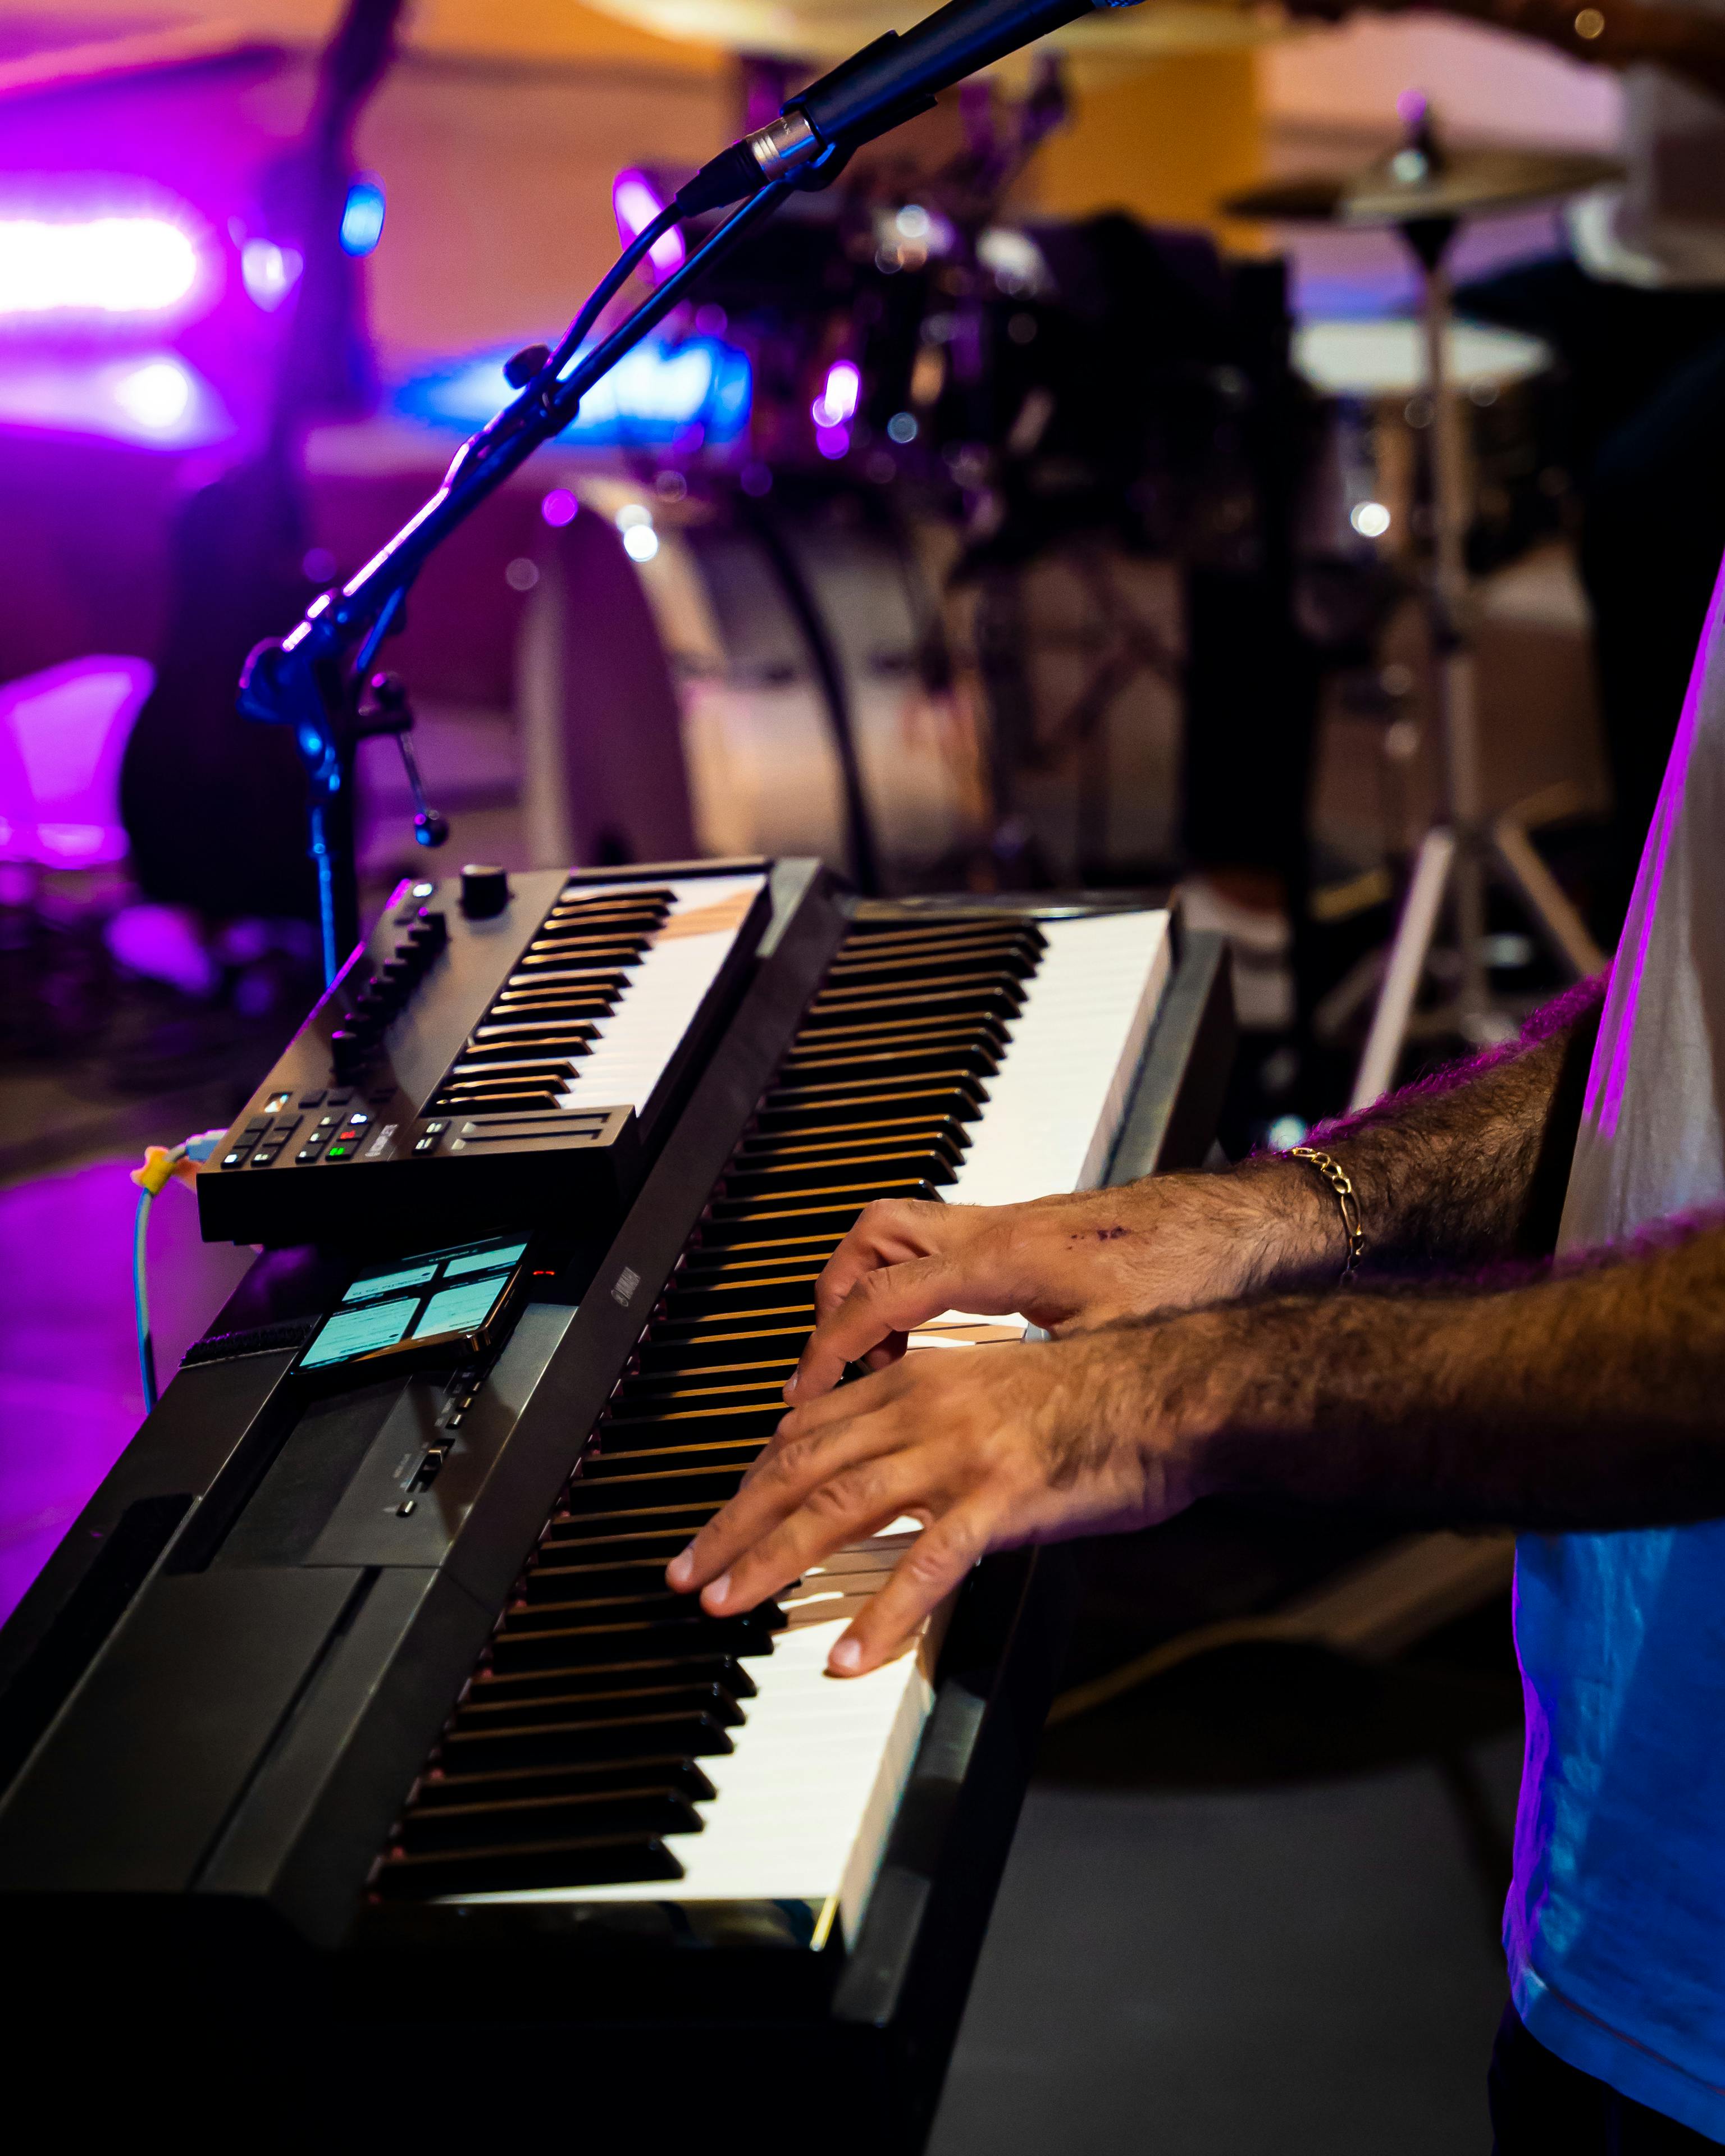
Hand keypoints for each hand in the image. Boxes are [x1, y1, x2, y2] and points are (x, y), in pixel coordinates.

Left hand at [666, 1329, 1215, 1676]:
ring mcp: (959, 1456)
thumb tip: (891, 1454)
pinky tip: (849, 1656)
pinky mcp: (1002, 1502)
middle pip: (800, 1468)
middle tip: (689, 1572)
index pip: (808, 1430)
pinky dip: (883, 1615)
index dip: (752, 1478)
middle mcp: (924, 1410)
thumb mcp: (994, 1387)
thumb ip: (936, 1413)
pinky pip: (928, 1567)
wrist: (1171, 1389)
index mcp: (919, 1381)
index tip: (721, 1519)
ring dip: (774, 1560)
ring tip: (730, 1605)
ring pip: (839, 1509)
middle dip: (734, 1523)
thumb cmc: (1097, 1395)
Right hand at [785, 1166, 1333, 1404]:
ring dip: (876, 1288)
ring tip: (876, 1357)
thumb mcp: (1118, 1345)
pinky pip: (942, 1248)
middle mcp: (998, 1229)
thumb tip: (1010, 1447)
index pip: (887, 1293)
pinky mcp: (1028, 1232)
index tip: (805, 1390)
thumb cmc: (1194, 1280)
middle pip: (875, 1238)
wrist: (1249, 1231)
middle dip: (837, 1299)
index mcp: (1008, 1259)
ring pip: (904, 1232)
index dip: (835, 1345)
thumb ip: (1053, 1386)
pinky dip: (919, 1288)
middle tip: (831, 1364)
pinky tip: (940, 1338)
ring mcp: (1010, 1224)